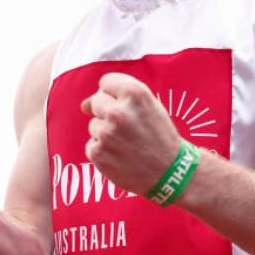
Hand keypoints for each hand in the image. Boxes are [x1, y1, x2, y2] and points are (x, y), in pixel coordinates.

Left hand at [81, 72, 182, 195]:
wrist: (170, 172)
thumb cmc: (159, 136)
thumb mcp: (150, 105)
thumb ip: (119, 96)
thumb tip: (83, 105)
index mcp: (135, 93)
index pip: (106, 82)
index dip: (115, 94)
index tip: (126, 106)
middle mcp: (118, 111)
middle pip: (96, 101)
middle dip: (108, 112)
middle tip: (127, 128)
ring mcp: (106, 133)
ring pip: (94, 125)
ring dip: (106, 133)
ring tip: (128, 144)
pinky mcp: (97, 153)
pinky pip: (92, 145)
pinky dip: (103, 151)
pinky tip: (121, 156)